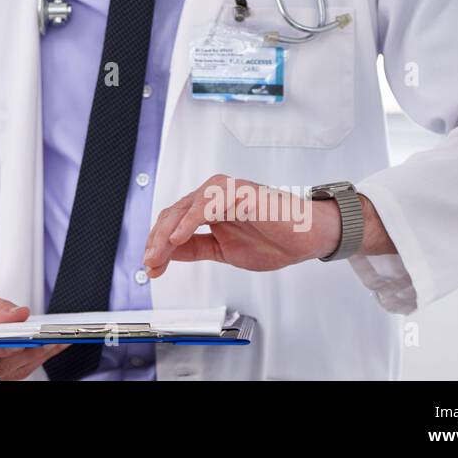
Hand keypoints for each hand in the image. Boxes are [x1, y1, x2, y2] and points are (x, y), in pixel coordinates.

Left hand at [142, 173, 341, 276]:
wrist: (308, 237)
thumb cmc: (274, 239)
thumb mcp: (224, 251)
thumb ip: (195, 248)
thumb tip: (167, 254)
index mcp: (208, 208)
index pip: (173, 223)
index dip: (159, 244)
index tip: (151, 266)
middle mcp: (212, 196)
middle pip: (172, 215)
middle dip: (157, 241)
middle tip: (150, 262)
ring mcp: (223, 192)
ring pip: (183, 209)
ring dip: (166, 233)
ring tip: (158, 254)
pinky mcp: (237, 192)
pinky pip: (206, 204)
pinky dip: (188, 220)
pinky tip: (178, 237)